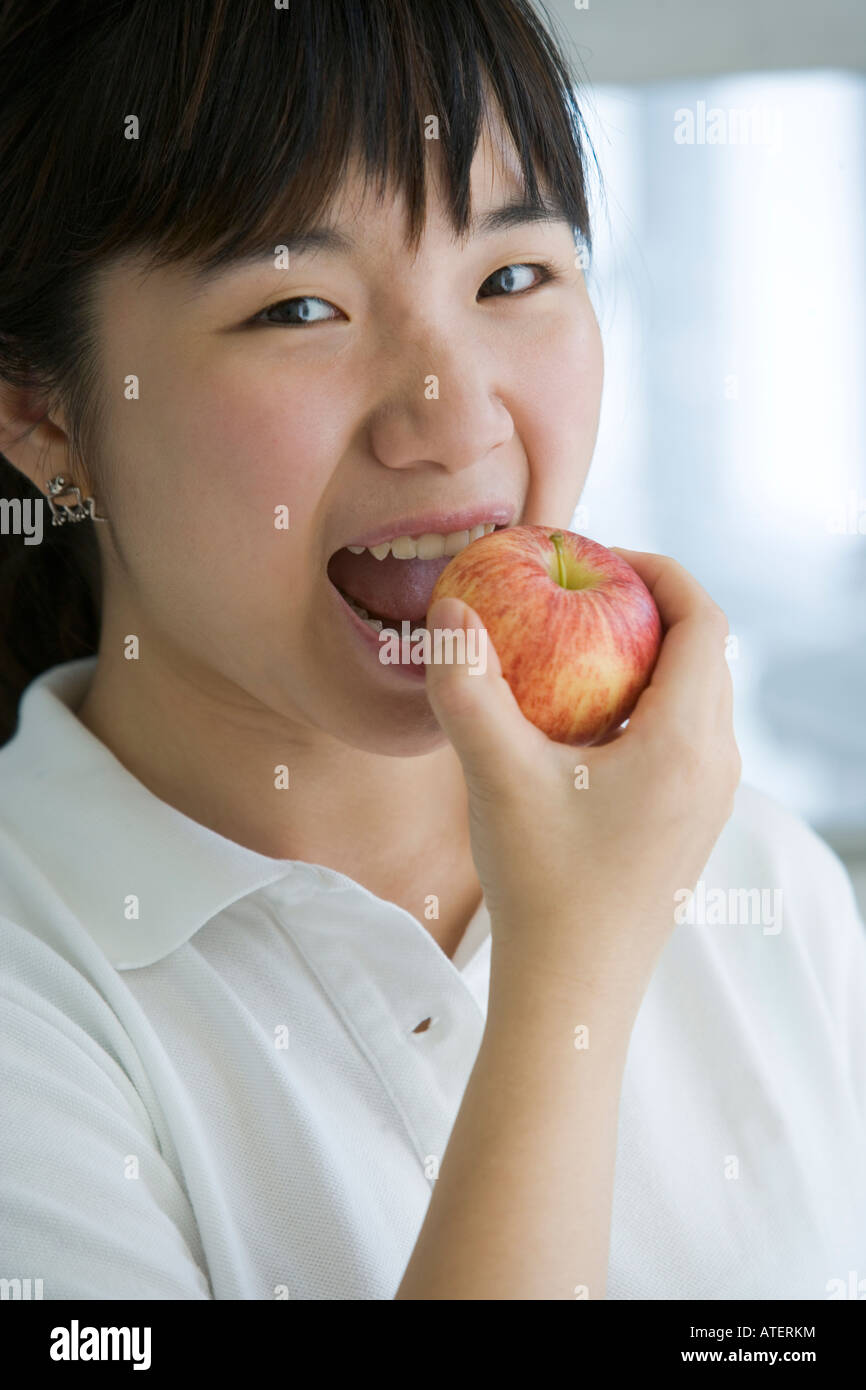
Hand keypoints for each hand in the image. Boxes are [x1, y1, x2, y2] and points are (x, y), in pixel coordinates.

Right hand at [424, 550, 740, 1012]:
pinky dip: (649, 705)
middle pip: (707, 653)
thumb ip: (468, 688)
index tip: (599, 558)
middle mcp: (716, 766)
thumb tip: (449, 611)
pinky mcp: (693, 826)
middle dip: (653, 608)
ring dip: (651, 659)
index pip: (705, 620)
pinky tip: (585, 725)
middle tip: (582, 595)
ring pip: (699, 697)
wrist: (573, 991)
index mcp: (687, 742)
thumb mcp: (496, 778)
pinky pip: (687, 737)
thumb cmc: (541, 886)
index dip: (660, 571)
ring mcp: (711, 801)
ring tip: (580, 650)